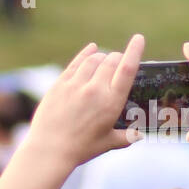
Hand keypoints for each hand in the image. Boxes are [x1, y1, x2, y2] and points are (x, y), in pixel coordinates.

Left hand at [26, 35, 145, 165]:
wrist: (49, 150)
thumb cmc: (81, 149)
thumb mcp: (107, 143)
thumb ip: (126, 137)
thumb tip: (139, 135)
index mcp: (111, 103)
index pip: (127, 69)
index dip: (134, 51)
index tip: (138, 38)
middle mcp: (95, 89)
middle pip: (111, 61)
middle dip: (118, 57)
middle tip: (119, 61)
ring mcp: (76, 85)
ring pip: (93, 59)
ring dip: (102, 57)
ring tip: (104, 61)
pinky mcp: (60, 84)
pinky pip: (75, 63)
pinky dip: (85, 54)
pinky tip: (91, 49)